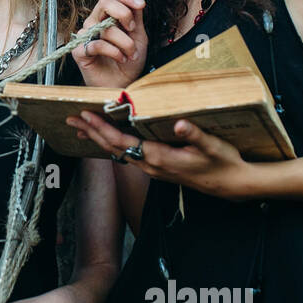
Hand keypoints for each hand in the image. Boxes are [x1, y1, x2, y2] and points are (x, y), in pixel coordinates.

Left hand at [65, 114, 258, 200]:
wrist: (231, 185)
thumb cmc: (223, 163)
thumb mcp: (213, 146)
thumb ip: (195, 134)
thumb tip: (178, 123)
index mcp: (160, 158)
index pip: (123, 142)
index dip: (102, 129)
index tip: (86, 116)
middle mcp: (151, 165)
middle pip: (113, 148)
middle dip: (91, 132)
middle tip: (71, 118)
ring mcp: (152, 168)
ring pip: (118, 152)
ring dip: (98, 138)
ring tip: (81, 127)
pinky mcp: (157, 167)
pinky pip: (127, 154)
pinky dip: (112, 144)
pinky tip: (106, 137)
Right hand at [72, 0, 148, 88]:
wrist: (122, 84)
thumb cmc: (129, 61)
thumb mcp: (139, 35)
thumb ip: (137, 15)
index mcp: (107, 17)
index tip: (141, 4)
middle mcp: (94, 23)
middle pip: (105, 2)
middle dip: (124, 13)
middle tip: (133, 28)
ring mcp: (85, 36)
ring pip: (106, 27)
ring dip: (125, 42)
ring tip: (131, 54)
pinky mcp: (80, 51)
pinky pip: (97, 44)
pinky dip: (114, 52)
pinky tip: (120, 58)